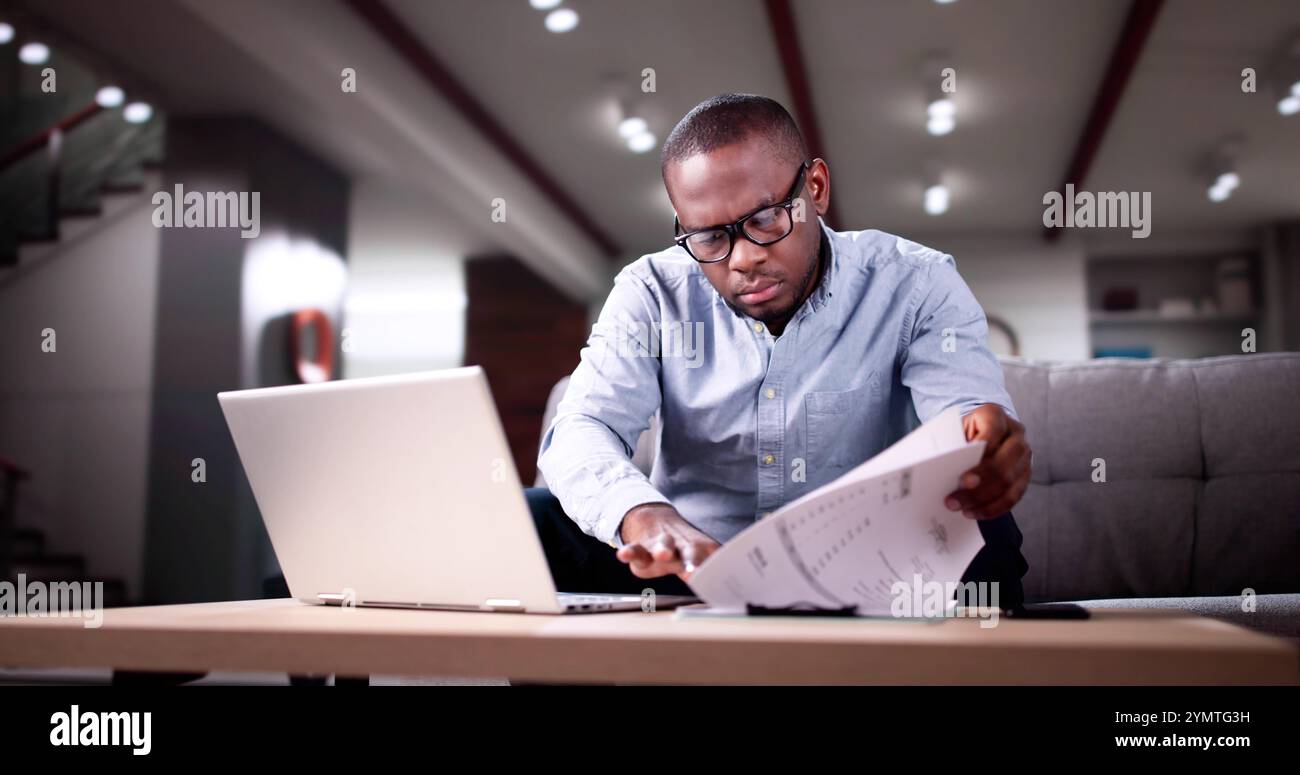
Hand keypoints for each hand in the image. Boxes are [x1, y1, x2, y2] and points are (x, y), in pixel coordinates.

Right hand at [615, 503, 720, 582]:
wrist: (655, 519)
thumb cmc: (684, 549)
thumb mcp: (701, 559)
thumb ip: (713, 574)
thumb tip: (735, 596)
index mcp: (705, 551)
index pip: (714, 563)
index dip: (717, 573)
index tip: (721, 587)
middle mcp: (684, 546)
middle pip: (691, 552)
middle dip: (694, 562)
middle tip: (695, 573)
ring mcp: (662, 545)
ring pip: (664, 545)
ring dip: (664, 549)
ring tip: (663, 556)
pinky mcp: (642, 548)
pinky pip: (636, 549)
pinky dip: (630, 551)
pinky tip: (623, 555)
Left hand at [945, 404, 1030, 519]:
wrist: (983, 431)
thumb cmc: (963, 433)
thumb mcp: (956, 430)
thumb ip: (952, 445)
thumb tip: (942, 469)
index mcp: (995, 415)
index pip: (992, 432)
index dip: (979, 456)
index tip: (963, 477)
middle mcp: (1016, 433)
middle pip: (1002, 463)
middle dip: (978, 487)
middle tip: (953, 500)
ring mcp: (1025, 455)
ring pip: (1009, 482)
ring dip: (983, 501)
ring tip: (961, 509)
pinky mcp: (1026, 474)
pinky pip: (1014, 496)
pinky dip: (993, 508)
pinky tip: (975, 512)